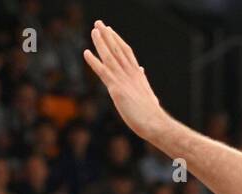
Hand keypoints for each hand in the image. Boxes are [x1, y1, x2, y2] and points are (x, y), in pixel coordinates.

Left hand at [83, 21, 169, 140]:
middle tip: (99, 23)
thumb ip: (142, 80)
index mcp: (138, 75)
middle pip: (118, 50)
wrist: (155, 123)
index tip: (111, 31)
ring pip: (110, 57)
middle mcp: (131, 74)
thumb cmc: (152, 114)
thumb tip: (142, 70)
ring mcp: (123, 80)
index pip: (127, 52)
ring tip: (94, 30)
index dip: (118, 40)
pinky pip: (103, 72)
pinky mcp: (116, 89)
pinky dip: (94, 61)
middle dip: (108, 36)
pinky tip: (86, 52)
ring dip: (101, 42)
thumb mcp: (148, 93)